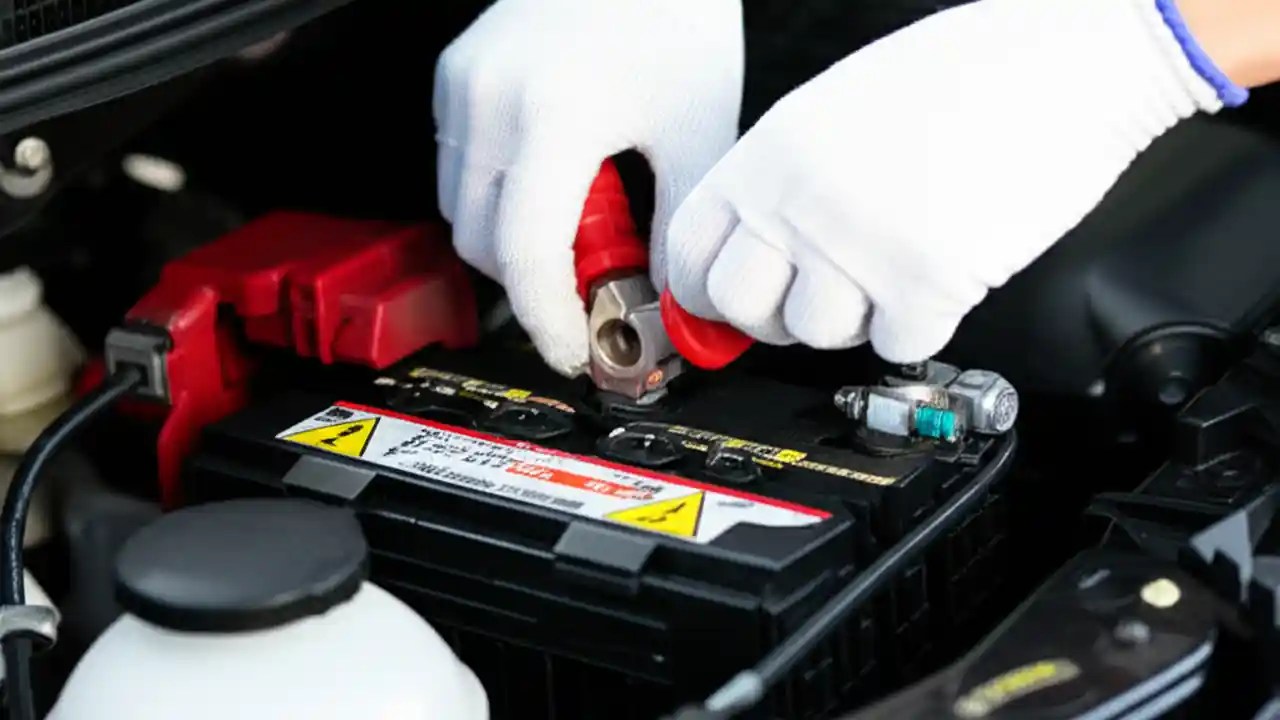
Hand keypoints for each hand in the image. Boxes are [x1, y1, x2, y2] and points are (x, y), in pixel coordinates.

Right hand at [434, 0, 743, 374]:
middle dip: (534, 282)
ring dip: (511, 240)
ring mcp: (465, 86)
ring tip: (582, 214)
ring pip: (462, 211)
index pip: (527, 255)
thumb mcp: (698, 126)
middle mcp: (493, 101)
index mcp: (555, 116)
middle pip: (484, 246)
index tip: (572, 349)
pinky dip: (498, 193)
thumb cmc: (672, 12)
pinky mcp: (455, 75)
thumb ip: (677, 225)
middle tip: (596, 277)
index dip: (547, 320)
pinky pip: (458, 166)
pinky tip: (554, 173)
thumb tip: (663, 296)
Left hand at [662, 0, 1241, 363]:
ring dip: (855, 316)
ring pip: (818, 335)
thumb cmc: (965, 76)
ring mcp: (858, 246)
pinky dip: (921, 321)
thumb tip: (748, 258)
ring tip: (893, 264)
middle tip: (815, 296)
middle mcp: (801, 202)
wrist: (1068, 63)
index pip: (689, 254)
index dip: (706, 292)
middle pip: (743, 309)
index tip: (725, 306)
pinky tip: (942, 269)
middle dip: (775, 316)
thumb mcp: (835, 111)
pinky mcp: (925, 284)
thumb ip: (781, 183)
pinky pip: (896, 343)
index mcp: (769, 154)